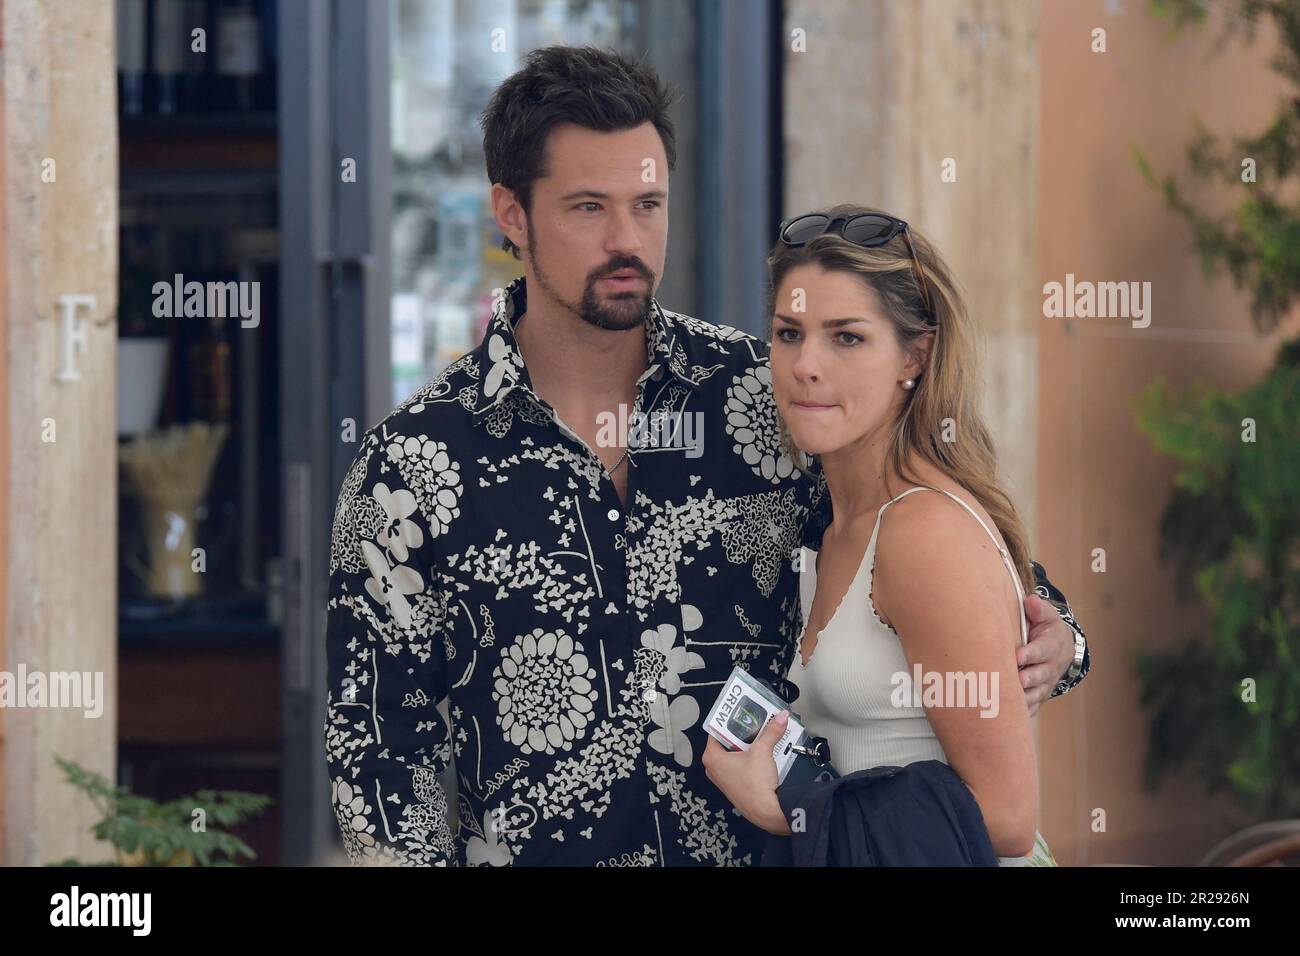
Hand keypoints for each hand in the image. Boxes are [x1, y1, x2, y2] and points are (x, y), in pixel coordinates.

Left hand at [701, 711, 791, 835]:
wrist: (767, 811)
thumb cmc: (756, 784)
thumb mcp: (763, 751)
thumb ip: (772, 731)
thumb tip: (780, 716)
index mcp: (712, 757)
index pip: (717, 729)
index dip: (730, 719)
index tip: (741, 712)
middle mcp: (713, 768)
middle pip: (726, 742)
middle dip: (741, 732)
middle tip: (754, 721)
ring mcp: (723, 779)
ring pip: (733, 754)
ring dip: (747, 745)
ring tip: (760, 734)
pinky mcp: (734, 786)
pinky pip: (739, 766)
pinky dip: (748, 758)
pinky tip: (762, 753)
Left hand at [1017, 594, 1073, 715]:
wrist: (1061, 649)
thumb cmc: (1046, 629)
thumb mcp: (1047, 615)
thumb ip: (1039, 609)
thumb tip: (1030, 601)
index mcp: (1050, 646)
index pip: (1040, 651)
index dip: (1029, 654)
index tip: (1017, 656)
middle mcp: (1049, 668)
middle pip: (1038, 676)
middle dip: (1027, 679)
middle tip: (1014, 681)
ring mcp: (1044, 684)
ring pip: (1035, 695)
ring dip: (1022, 699)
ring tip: (1005, 703)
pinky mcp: (1038, 695)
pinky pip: (1032, 707)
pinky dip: (1022, 714)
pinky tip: (1007, 719)